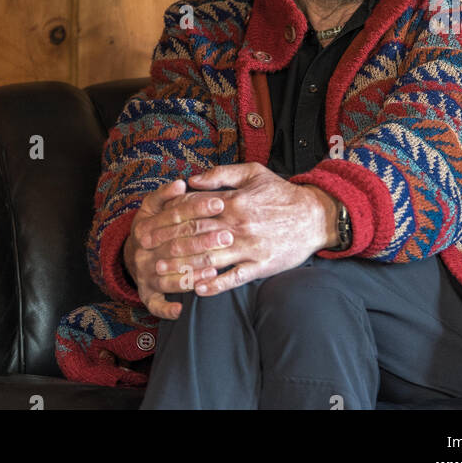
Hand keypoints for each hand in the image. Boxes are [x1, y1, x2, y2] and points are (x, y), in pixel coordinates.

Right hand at [123, 178, 233, 319]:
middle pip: (175, 245)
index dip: (198, 207)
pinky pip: (156, 304)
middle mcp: (142, 251)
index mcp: (145, 226)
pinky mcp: (146, 295)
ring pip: (169, 276)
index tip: (220, 202)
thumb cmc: (152, 226)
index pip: (174, 215)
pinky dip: (168, 308)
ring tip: (216, 268)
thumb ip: (165, 194)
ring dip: (193, 273)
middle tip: (228, 236)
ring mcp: (144, 274)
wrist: (133, 255)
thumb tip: (181, 183)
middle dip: (203, 241)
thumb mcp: (151, 206)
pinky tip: (182, 308)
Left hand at [148, 163, 339, 297]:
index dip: (169, 216)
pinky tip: (198, 289)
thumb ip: (220, 174)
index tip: (150, 223)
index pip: (194, 209)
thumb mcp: (252, 173)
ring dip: (184, 266)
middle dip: (168, 242)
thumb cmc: (281, 193)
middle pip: (196, 234)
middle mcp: (238, 224)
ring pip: (211, 259)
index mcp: (234, 201)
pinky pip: (234, 278)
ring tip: (164, 272)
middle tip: (147, 251)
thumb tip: (191, 178)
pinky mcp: (261, 266)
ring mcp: (250, 247)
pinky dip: (215, 284)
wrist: (314, 216)